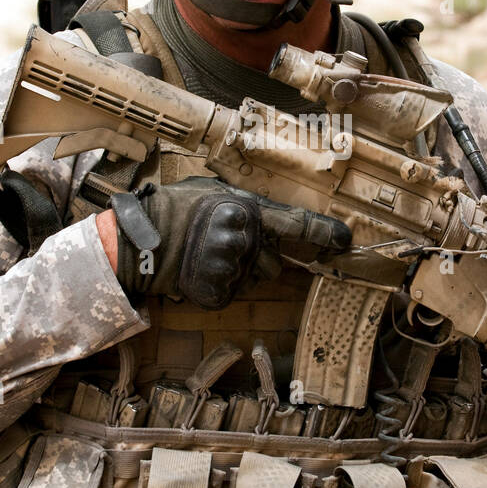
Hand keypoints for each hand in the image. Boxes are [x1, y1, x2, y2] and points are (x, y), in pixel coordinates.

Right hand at [111, 177, 351, 309]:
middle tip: (222, 246)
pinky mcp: (218, 292)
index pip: (296, 225)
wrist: (142, 240)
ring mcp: (231, 269)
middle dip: (255, 259)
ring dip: (236, 273)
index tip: (345, 240)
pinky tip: (199, 272)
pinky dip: (218, 287)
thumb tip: (270, 218)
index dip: (323, 233)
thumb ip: (245, 206)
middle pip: (272, 264)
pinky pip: (231, 294)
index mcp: (246, 212)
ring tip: (207, 257)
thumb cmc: (176, 209)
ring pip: (251, 280)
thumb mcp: (213, 193)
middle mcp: (244, 241)